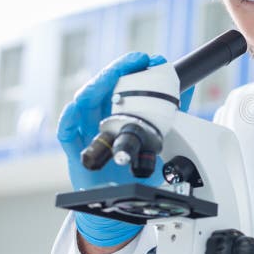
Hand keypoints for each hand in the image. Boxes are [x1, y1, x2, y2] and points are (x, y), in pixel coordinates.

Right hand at [57, 52, 193, 246]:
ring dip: (96, 86)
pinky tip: (77, 106)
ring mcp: (86, 129)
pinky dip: (70, 116)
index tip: (147, 59)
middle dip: (118, 70)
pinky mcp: (75, 148)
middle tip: (135, 61)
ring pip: (83, 102)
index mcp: (118, 109)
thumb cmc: (135, 164)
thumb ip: (170, 111)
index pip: (121, 82)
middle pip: (102, 86)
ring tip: (110, 78)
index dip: (131, 68)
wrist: (123, 194)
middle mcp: (100, 115)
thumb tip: (186, 88)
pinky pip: (67, 130)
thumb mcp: (158, 134)